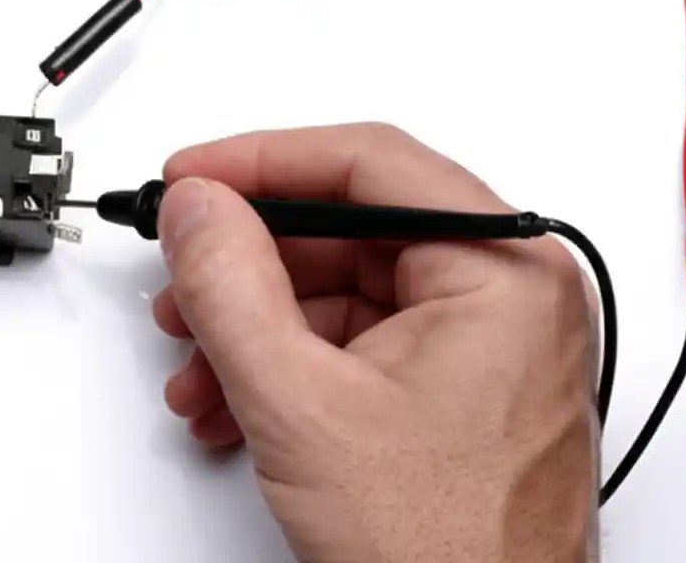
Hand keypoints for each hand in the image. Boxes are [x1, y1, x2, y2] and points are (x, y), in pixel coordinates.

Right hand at [154, 124, 596, 561]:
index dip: (261, 160)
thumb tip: (195, 207)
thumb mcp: (302, 404)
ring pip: (339, 294)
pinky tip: (233, 404)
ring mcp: (482, 345)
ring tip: (196, 369)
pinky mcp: (453, 388)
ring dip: (253, 327)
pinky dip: (286, 367)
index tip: (191, 177)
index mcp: (503, 272)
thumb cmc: (444, 551)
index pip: (366, 163)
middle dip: (245, 265)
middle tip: (179, 275)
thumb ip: (231, 288)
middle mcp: (506, 296)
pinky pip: (353, 345)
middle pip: (346, 231)